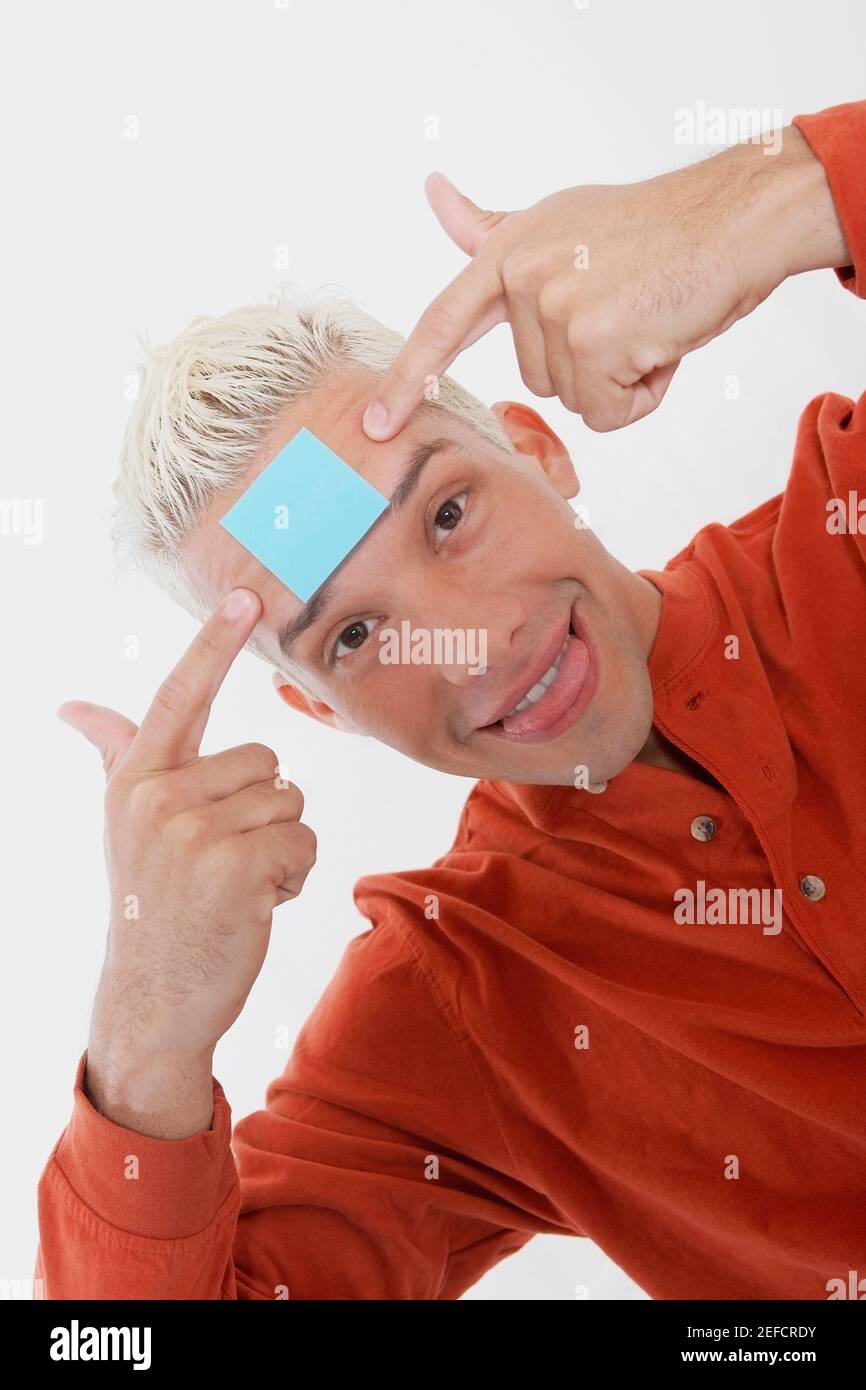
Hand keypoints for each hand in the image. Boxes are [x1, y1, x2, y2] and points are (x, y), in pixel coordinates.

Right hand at [59, 588, 317, 1078]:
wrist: (154, 994)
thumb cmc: (151, 899)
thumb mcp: (124, 822)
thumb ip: (114, 755)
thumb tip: (74, 707)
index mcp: (134, 779)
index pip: (179, 696)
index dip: (213, 643)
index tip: (244, 594)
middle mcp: (156, 798)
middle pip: (266, 763)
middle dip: (261, 813)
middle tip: (221, 862)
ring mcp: (193, 834)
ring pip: (290, 801)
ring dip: (279, 847)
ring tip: (235, 884)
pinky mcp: (234, 869)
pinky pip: (302, 841)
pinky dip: (294, 875)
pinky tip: (254, 904)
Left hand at [363, 126, 845, 435]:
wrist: (732, 221)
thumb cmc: (657, 229)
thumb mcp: (561, 219)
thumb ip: (494, 230)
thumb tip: (434, 192)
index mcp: (507, 251)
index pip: (444, 322)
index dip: (409, 378)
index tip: (376, 424)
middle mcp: (522, 276)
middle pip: (537, 378)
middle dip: (591, 363)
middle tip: (633, 311)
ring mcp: (554, 306)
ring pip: (575, 397)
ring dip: (621, 376)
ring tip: (651, 320)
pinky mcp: (593, 338)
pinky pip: (608, 411)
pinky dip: (644, 393)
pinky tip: (664, 341)